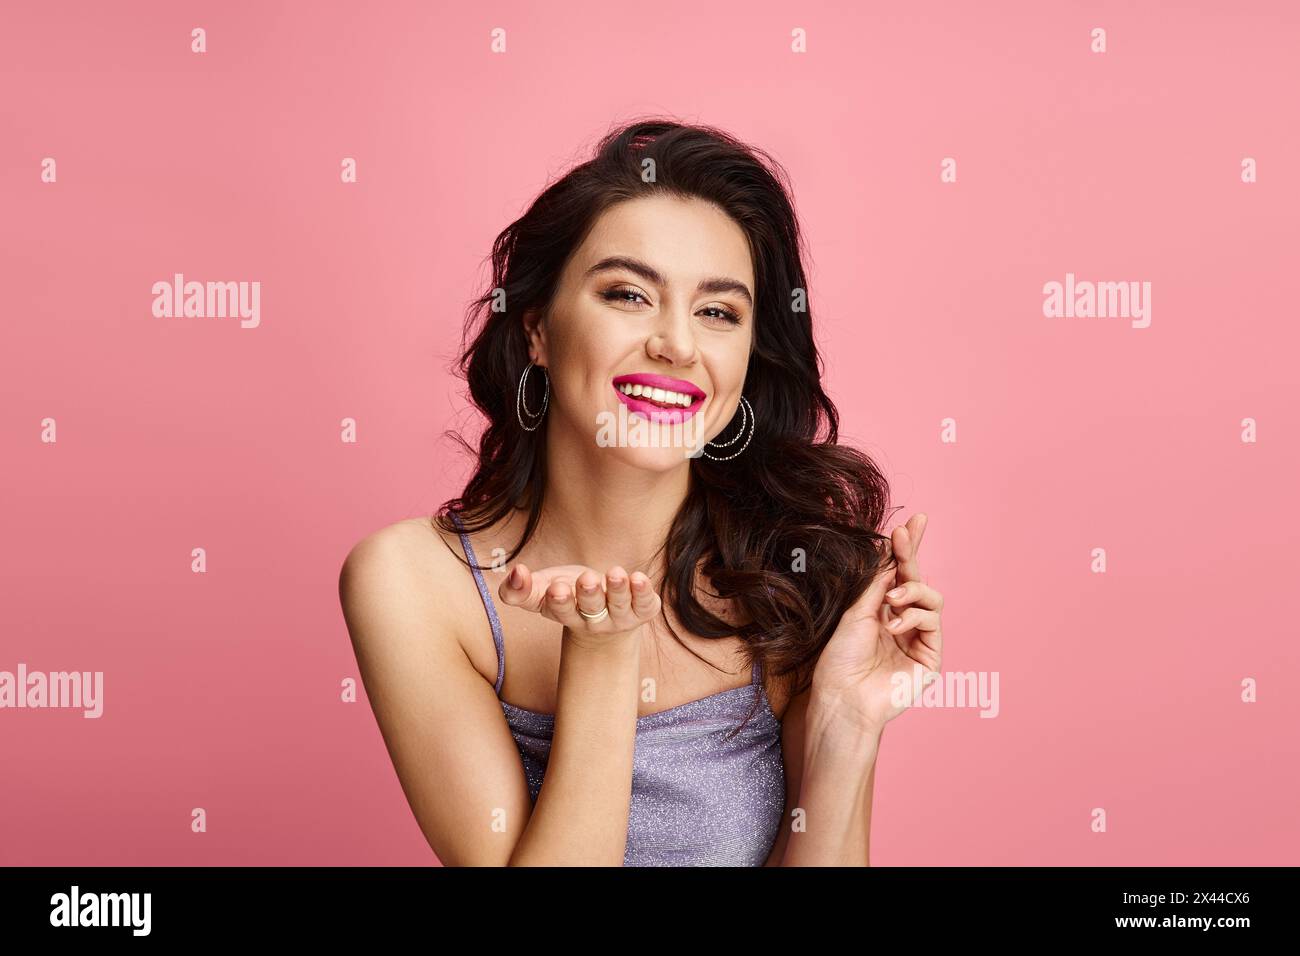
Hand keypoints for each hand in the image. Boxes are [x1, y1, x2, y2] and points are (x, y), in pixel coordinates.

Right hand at [497, 562, 661, 643]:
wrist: (605, 609)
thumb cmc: (568, 593)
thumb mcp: (541, 590)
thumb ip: (518, 589)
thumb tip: (515, 572)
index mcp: (566, 614)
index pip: (560, 610)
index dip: (560, 601)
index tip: (556, 587)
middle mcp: (593, 620)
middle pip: (591, 609)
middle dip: (589, 594)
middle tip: (586, 579)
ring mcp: (619, 617)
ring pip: (619, 606)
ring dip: (618, 589)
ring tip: (616, 573)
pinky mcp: (642, 611)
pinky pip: (645, 605)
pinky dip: (644, 591)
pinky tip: (639, 577)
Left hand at [810, 513, 944, 734]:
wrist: (842, 698)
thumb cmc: (840, 660)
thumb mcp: (855, 612)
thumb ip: (876, 584)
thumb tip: (889, 552)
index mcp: (880, 611)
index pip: (898, 574)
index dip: (907, 549)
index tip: (914, 521)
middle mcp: (902, 622)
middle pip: (916, 579)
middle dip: (913, 554)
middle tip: (906, 533)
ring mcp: (918, 640)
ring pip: (931, 598)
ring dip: (912, 591)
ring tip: (891, 600)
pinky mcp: (930, 657)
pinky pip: (933, 621)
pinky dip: (915, 616)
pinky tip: (895, 624)